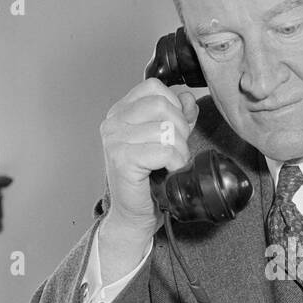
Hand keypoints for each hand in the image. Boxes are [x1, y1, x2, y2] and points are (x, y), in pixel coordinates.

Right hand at [98, 77, 199, 237]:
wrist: (134, 214)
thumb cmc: (149, 179)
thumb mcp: (167, 140)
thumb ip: (178, 116)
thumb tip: (189, 99)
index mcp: (120, 112)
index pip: (154, 87)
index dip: (174, 106)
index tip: (174, 130)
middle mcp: (113, 122)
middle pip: (162, 105)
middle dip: (180, 129)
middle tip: (175, 152)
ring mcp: (114, 140)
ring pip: (167, 129)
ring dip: (179, 151)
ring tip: (171, 165)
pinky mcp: (122, 159)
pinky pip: (164, 150)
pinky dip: (175, 163)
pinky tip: (169, 173)